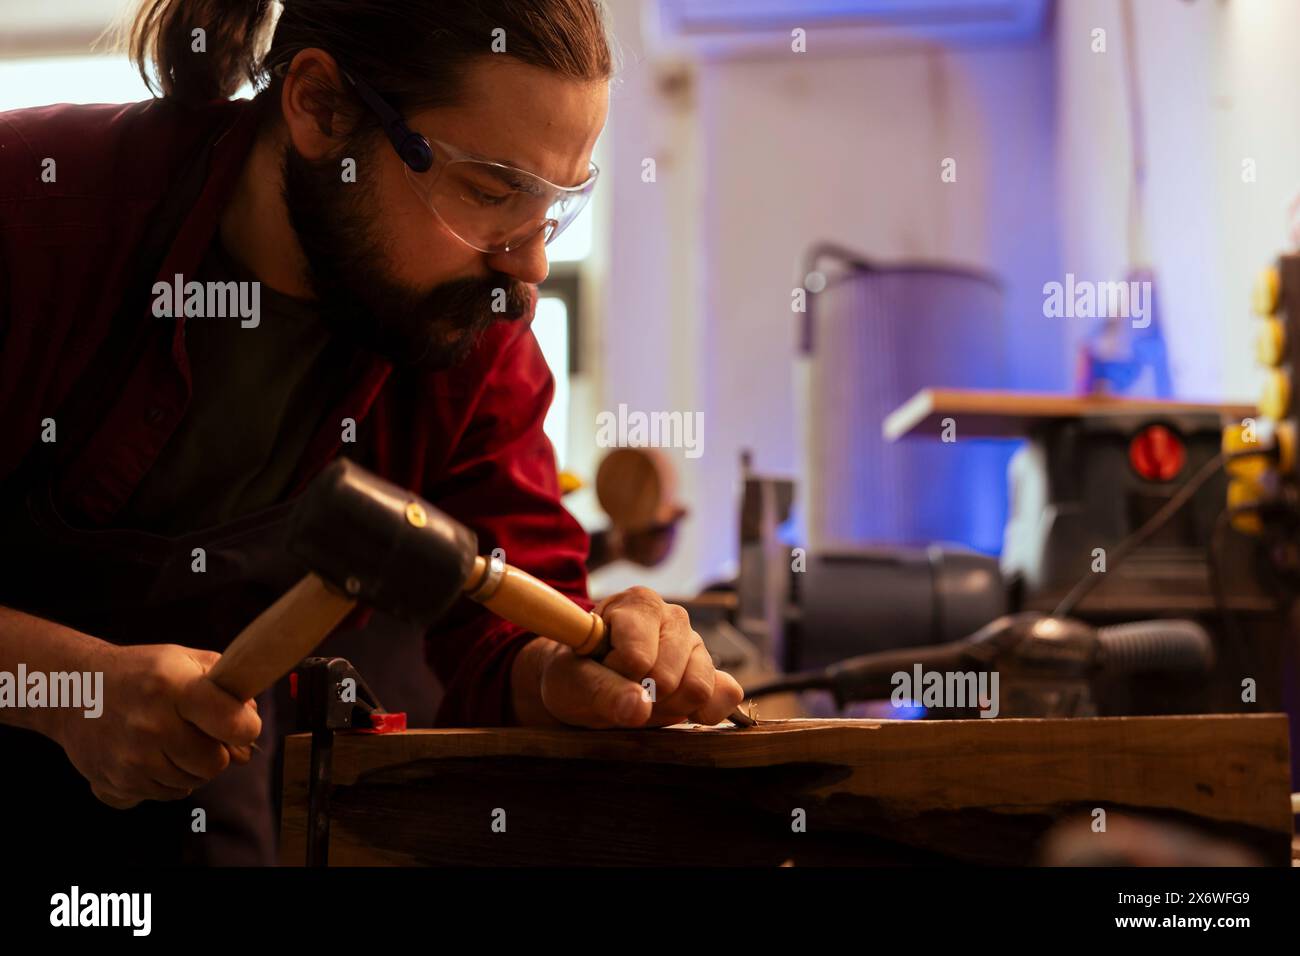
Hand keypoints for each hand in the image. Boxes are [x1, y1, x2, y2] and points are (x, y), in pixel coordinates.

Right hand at [54, 642, 261, 808]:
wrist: (77, 690)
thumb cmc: (142, 673)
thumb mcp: (184, 660)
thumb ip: (226, 685)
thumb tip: (252, 718)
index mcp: (174, 687)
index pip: (232, 723)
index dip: (246, 727)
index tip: (241, 723)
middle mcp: (152, 724)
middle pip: (216, 763)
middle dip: (218, 751)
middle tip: (202, 734)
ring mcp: (133, 756)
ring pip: (193, 781)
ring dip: (193, 766)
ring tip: (175, 741)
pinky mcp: (119, 780)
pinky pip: (168, 793)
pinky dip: (170, 779)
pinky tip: (155, 754)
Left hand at [512, 586, 743, 727]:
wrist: (586, 681)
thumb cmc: (576, 673)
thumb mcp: (571, 682)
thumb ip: (601, 690)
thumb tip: (639, 708)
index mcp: (639, 604)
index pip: (636, 658)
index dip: (615, 677)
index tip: (600, 670)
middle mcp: (674, 616)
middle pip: (669, 677)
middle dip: (642, 696)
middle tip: (621, 689)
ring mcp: (698, 643)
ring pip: (697, 689)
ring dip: (667, 708)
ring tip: (643, 697)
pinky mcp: (714, 670)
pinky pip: (725, 696)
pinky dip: (700, 713)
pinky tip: (672, 708)